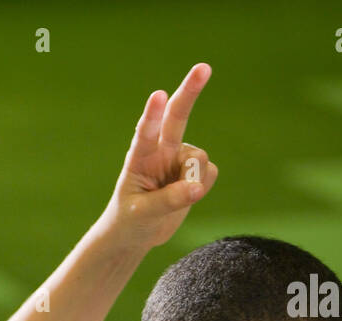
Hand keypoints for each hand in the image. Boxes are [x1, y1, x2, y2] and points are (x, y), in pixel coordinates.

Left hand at [101, 62, 217, 249]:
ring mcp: (178, 158)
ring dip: (194, 179)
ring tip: (174, 198)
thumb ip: (169, 200)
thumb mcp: (142, 214)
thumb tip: (196, 187)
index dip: (152, 116)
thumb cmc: (130, 220)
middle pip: (177, 116)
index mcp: (138, 158)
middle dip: (190, 91)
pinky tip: (186, 195)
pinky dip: (203, 187)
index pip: (144, 134)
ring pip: (200, 158)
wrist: (137, 232)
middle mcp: (160, 151)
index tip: (158, 96)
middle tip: (204, 67)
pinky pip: (210, 173)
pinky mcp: (194, 170)